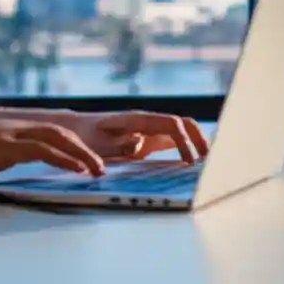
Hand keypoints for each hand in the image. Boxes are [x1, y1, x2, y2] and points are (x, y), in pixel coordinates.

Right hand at [0, 120, 106, 184]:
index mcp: (7, 130)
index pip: (46, 132)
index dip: (68, 144)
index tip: (84, 158)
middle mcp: (12, 127)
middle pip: (58, 131)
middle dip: (83, 148)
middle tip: (101, 166)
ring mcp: (9, 134)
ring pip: (56, 137)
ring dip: (81, 154)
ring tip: (98, 170)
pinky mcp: (4, 146)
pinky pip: (42, 150)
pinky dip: (64, 159)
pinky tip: (78, 170)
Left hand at [58, 111, 210, 164]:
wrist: (72, 132)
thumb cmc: (82, 138)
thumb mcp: (98, 143)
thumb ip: (118, 143)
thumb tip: (141, 144)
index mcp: (138, 120)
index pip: (172, 124)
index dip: (186, 141)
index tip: (192, 162)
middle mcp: (147, 123)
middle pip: (184, 124)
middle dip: (200, 139)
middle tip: (211, 161)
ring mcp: (148, 131)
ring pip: (181, 132)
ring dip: (196, 143)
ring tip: (210, 163)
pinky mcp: (147, 142)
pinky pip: (172, 142)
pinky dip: (186, 149)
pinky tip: (195, 164)